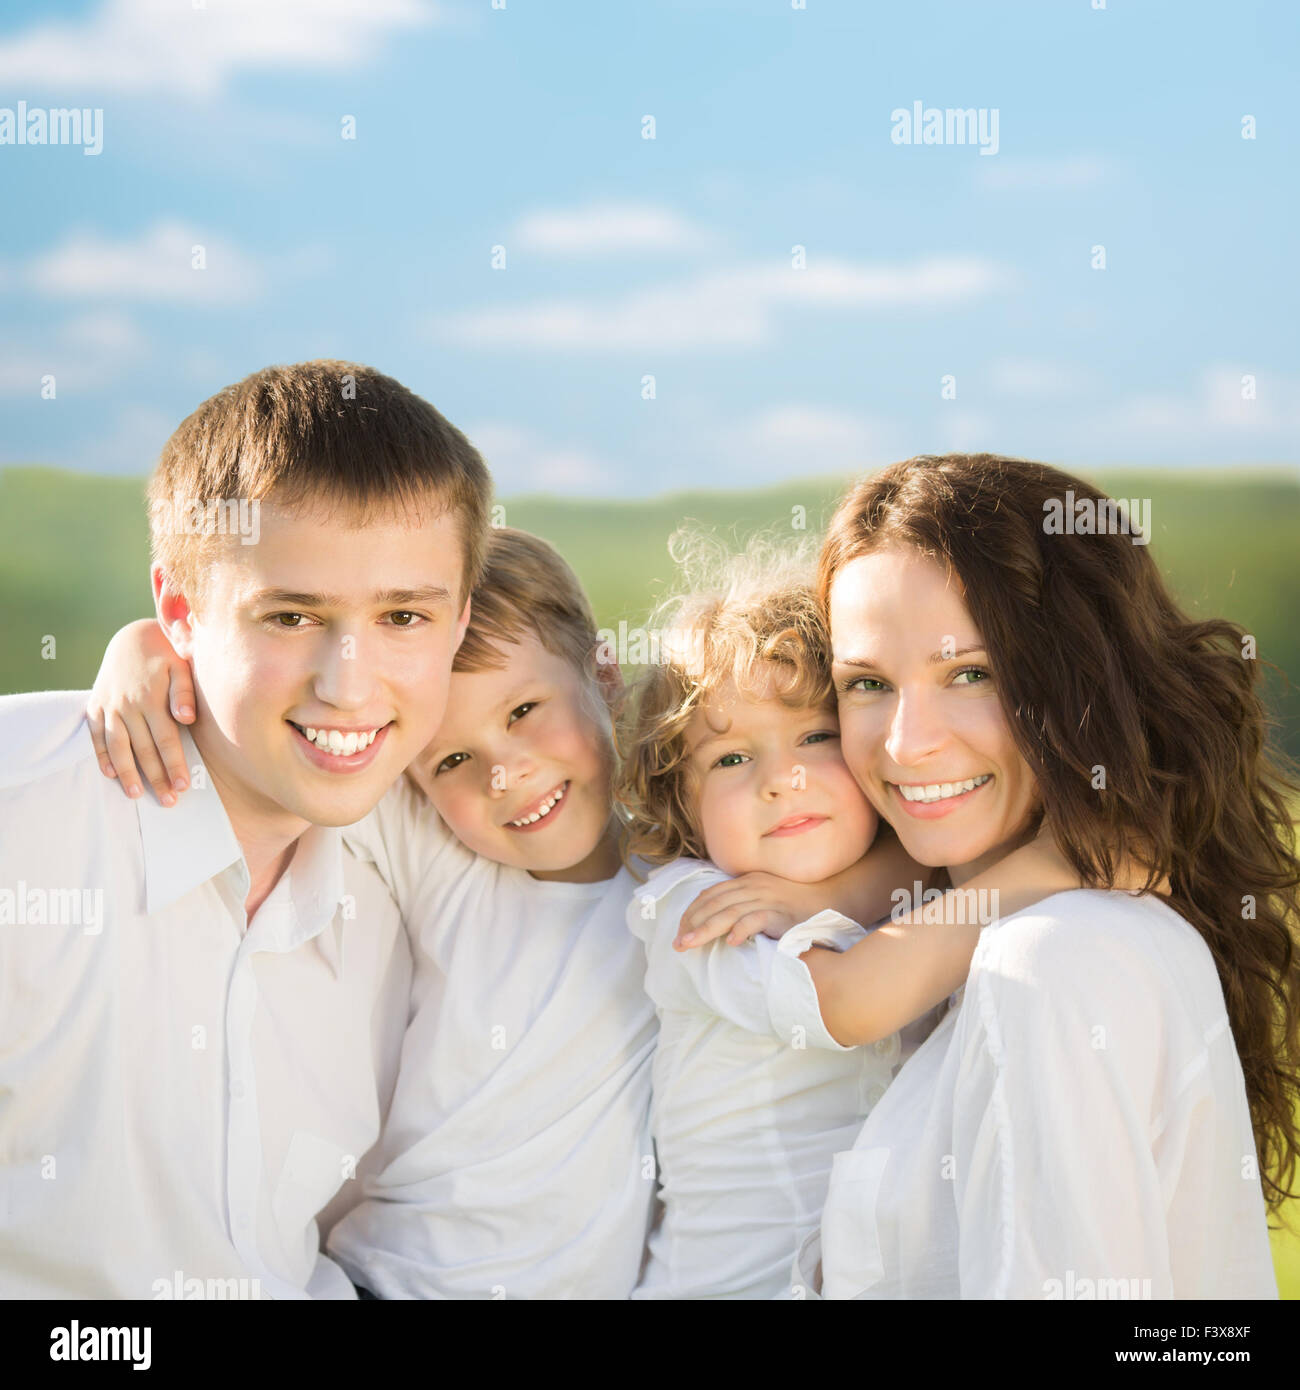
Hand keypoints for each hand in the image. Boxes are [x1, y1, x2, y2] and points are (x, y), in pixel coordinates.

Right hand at [86, 619, 195, 806]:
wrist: (132, 637)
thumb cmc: (166, 654)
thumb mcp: (180, 666)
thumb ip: (183, 693)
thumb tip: (187, 719)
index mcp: (151, 698)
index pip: (166, 740)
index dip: (175, 764)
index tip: (184, 786)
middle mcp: (127, 706)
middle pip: (143, 749)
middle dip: (156, 777)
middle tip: (168, 801)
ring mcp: (108, 706)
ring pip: (117, 747)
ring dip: (127, 773)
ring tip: (136, 795)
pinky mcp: (95, 706)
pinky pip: (96, 736)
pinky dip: (102, 755)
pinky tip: (110, 774)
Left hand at [675, 872, 806, 950]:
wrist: (829, 902)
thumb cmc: (795, 906)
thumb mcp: (764, 899)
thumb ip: (743, 905)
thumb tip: (717, 924)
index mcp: (747, 882)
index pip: (711, 894)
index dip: (692, 912)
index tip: (680, 931)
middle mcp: (754, 886)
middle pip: (715, 903)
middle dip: (692, 923)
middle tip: (677, 944)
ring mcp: (767, 899)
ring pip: (729, 912)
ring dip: (706, 929)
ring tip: (690, 944)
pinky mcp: (781, 913)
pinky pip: (757, 919)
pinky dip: (741, 929)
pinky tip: (729, 942)